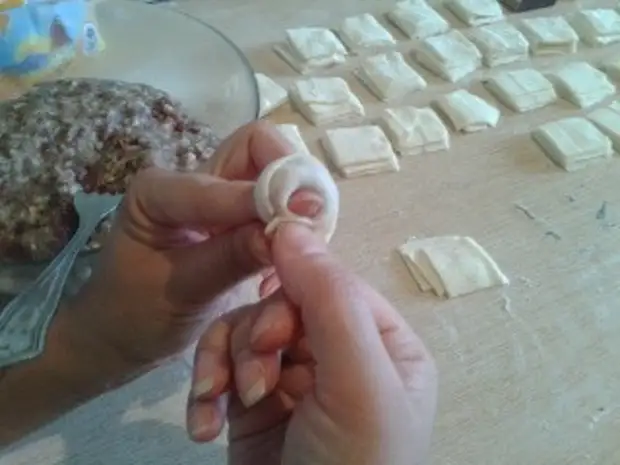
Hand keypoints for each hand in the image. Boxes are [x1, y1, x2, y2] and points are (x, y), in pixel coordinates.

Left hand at [67, 121, 294, 374]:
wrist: (124, 333)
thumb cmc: (135, 314)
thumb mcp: (180, 290)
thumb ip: (230, 257)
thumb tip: (285, 232)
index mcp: (161, 190)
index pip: (225, 173)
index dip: (267, 191)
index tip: (305, 217)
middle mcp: (193, 181)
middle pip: (256, 147)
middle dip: (290, 174)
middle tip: (312, 218)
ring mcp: (217, 198)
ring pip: (272, 170)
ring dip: (297, 196)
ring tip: (309, 237)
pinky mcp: (236, 219)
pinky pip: (276, 201)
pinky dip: (294, 217)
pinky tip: (297, 250)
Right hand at [187, 223, 437, 464]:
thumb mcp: (358, 381)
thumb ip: (330, 299)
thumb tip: (291, 224)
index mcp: (383, 342)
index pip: (332, 283)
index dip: (294, 286)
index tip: (263, 298)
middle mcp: (341, 353)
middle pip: (282, 303)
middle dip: (259, 334)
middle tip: (255, 376)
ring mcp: (293, 378)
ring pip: (245, 330)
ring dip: (226, 361)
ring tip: (226, 400)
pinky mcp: (253, 404)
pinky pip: (221, 369)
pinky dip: (207, 389)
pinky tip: (203, 422)